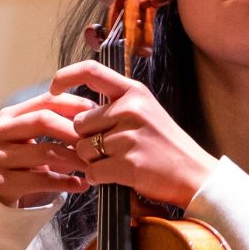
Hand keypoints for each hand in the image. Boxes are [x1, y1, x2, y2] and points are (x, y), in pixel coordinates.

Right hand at [0, 92, 100, 209]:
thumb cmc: (20, 163)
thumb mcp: (31, 139)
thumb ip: (55, 125)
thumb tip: (95, 116)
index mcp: (8, 116)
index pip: (45, 101)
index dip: (74, 105)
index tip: (97, 114)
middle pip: (42, 121)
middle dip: (74, 131)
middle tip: (97, 141)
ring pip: (45, 152)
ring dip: (75, 159)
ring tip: (94, 165)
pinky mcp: (1, 182)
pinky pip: (41, 180)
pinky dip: (65, 182)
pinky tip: (80, 184)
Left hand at [46, 61, 216, 208]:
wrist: (195, 174)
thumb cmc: (166, 146)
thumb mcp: (145, 113)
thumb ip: (114, 107)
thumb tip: (74, 113)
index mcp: (135, 92)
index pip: (91, 71)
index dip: (66, 77)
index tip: (53, 89)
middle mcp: (132, 109)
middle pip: (79, 123)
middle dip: (86, 140)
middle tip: (113, 150)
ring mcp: (131, 136)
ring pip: (83, 149)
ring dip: (94, 161)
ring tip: (121, 162)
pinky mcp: (129, 164)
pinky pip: (93, 171)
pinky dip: (100, 178)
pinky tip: (121, 176)